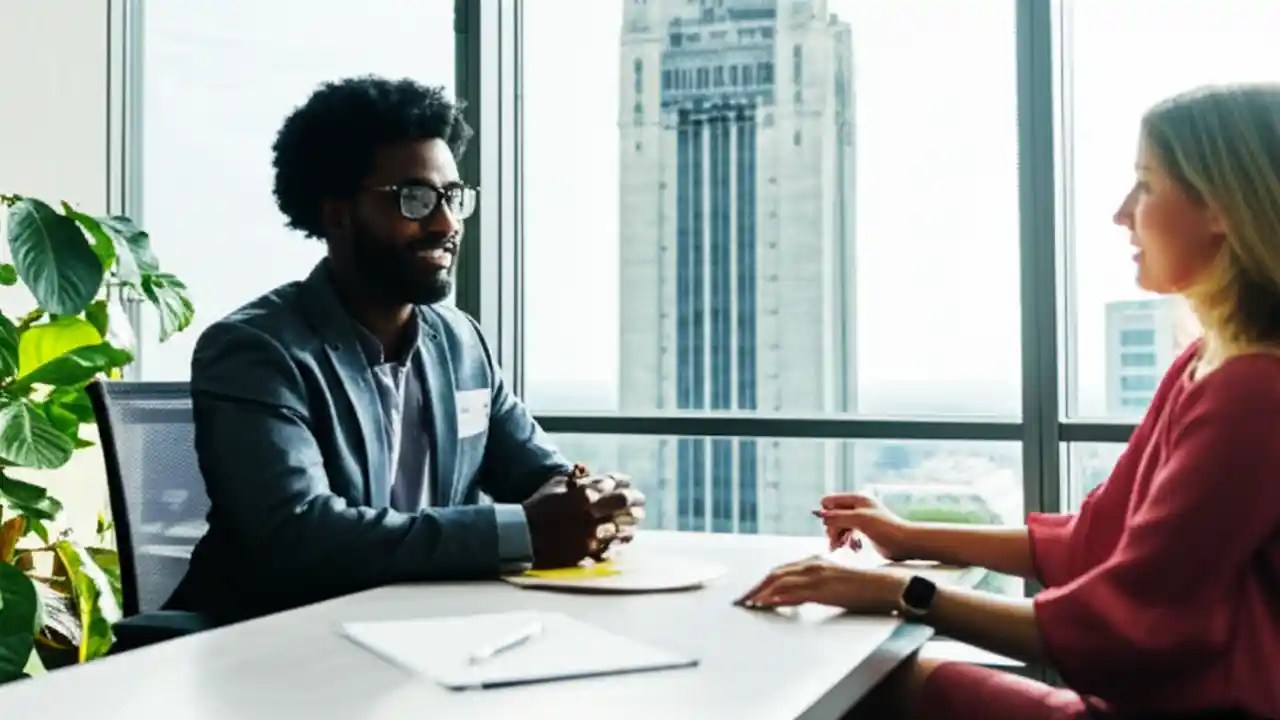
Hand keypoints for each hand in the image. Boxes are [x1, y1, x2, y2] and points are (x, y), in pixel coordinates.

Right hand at [523, 467, 644, 567]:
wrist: (524, 537)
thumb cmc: (539, 507)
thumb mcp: (554, 485)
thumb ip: (574, 477)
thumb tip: (589, 470)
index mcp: (581, 494)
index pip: (611, 482)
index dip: (622, 480)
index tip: (627, 481)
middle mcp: (589, 514)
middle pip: (622, 502)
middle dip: (634, 498)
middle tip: (640, 499)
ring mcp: (590, 535)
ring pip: (622, 525)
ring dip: (633, 520)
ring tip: (639, 517)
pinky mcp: (588, 552)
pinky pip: (613, 546)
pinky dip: (622, 540)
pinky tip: (628, 536)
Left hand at [734, 558, 906, 612]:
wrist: (883, 585)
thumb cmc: (862, 586)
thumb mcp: (835, 580)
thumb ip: (818, 582)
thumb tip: (803, 592)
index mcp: (814, 562)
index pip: (782, 570)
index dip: (764, 580)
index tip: (752, 590)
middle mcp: (812, 565)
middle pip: (775, 573)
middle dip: (756, 586)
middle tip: (742, 599)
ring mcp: (816, 576)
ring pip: (781, 582)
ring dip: (761, 593)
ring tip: (748, 603)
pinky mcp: (822, 589)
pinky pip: (794, 593)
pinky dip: (777, 597)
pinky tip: (766, 603)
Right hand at [813, 492, 915, 560]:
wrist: (905, 543)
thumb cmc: (885, 528)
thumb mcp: (860, 520)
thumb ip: (839, 516)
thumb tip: (821, 516)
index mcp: (856, 499)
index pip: (830, 501)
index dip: (827, 514)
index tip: (832, 528)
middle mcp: (857, 507)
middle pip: (833, 515)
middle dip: (832, 530)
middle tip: (835, 544)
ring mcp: (860, 519)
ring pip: (839, 526)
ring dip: (839, 537)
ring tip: (842, 548)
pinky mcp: (863, 531)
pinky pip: (847, 535)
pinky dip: (847, 541)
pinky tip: (854, 548)